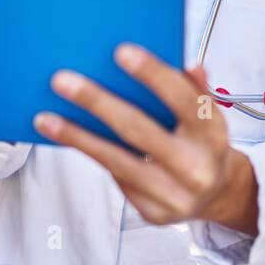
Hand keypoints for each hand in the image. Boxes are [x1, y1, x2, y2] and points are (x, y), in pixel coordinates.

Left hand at [34, 44, 258, 233]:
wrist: (217, 192)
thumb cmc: (203, 141)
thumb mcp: (208, 113)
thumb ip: (195, 90)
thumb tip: (190, 66)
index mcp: (213, 135)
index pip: (184, 100)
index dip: (154, 75)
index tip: (121, 52)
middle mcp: (195, 168)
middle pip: (139, 130)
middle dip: (97, 103)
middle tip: (63, 81)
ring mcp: (173, 195)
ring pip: (116, 160)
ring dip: (77, 136)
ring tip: (46, 118)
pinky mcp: (153, 212)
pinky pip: (116, 178)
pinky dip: (92, 155)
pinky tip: (69, 138)